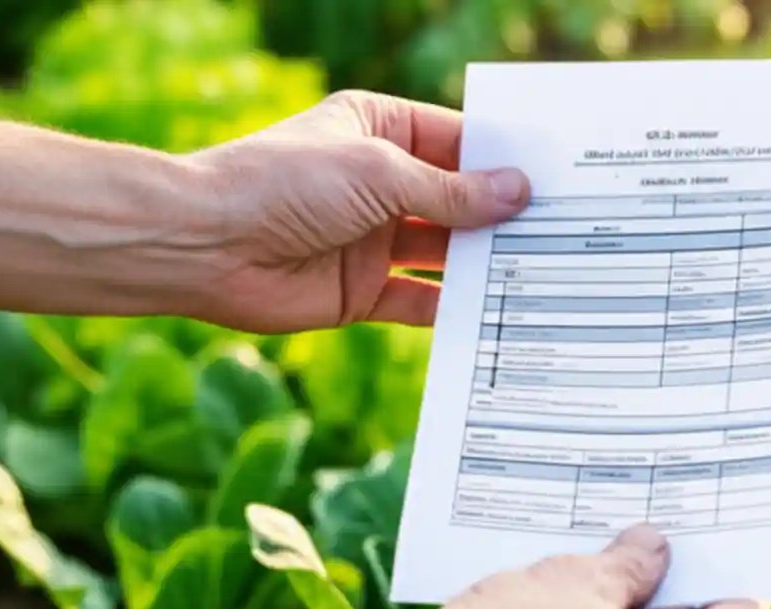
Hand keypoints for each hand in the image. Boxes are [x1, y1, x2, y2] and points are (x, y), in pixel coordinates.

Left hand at [188, 90, 530, 332]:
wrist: (206, 246)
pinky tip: (493, 313)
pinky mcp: (361, 292)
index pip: (457, 142)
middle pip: (457, 200)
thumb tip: (517, 193)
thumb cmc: (283, 184)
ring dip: (484, 261)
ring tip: (542, 271)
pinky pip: (418, 300)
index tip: (557, 177)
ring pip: (444, 251)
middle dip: (502, 215)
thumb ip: (451, 192)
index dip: (504, 160)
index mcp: (380, 131)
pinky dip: (451, 308)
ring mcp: (372, 240)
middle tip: (564, 228)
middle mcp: (380, 184)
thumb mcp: (379, 175)